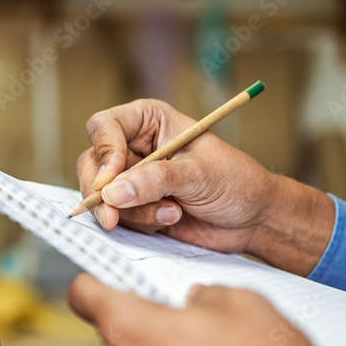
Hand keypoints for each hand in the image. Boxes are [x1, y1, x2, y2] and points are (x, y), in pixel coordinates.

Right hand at [77, 99, 334, 275]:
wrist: (254, 218)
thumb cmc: (236, 182)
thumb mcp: (199, 174)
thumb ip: (155, 180)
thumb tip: (113, 193)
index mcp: (149, 121)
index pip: (104, 127)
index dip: (103, 153)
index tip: (111, 183)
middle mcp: (134, 146)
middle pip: (91, 164)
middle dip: (103, 194)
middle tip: (113, 217)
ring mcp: (132, 179)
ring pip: (103, 196)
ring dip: (135, 212)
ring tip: (174, 212)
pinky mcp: (135, 207)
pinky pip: (118, 217)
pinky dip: (141, 224)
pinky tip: (172, 219)